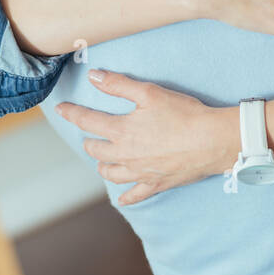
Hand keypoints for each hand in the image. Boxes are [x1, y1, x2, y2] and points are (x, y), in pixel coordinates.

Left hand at [54, 69, 237, 205]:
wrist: (212, 140)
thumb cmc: (183, 114)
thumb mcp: (149, 93)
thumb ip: (119, 85)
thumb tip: (94, 76)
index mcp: (122, 131)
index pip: (88, 121)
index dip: (72, 113)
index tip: (61, 109)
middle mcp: (125, 155)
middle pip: (96, 150)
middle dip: (89, 141)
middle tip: (89, 135)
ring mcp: (139, 173)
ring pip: (110, 173)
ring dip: (103, 165)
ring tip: (103, 159)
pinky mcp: (155, 184)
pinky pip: (134, 195)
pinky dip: (126, 197)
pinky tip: (122, 198)